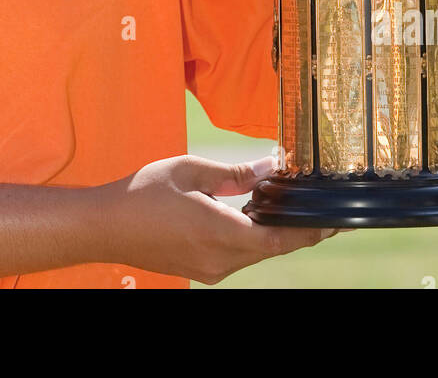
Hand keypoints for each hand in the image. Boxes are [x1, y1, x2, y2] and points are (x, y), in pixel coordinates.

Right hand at [99, 154, 346, 284]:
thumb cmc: (142, 194)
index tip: (335, 221)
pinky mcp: (199, 269)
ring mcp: (209, 269)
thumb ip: (233, 173)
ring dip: (272, 232)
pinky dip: (250, 237)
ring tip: (287, 207)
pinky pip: (236, 255)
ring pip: (254, 252)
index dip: (310, 231)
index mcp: (220, 233)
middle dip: (297, 230)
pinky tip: (252, 216)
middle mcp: (219, 260)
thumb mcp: (190, 171)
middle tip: (322, 211)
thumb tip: (269, 169)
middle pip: (271, 248)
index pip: (279, 239)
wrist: (103, 227)